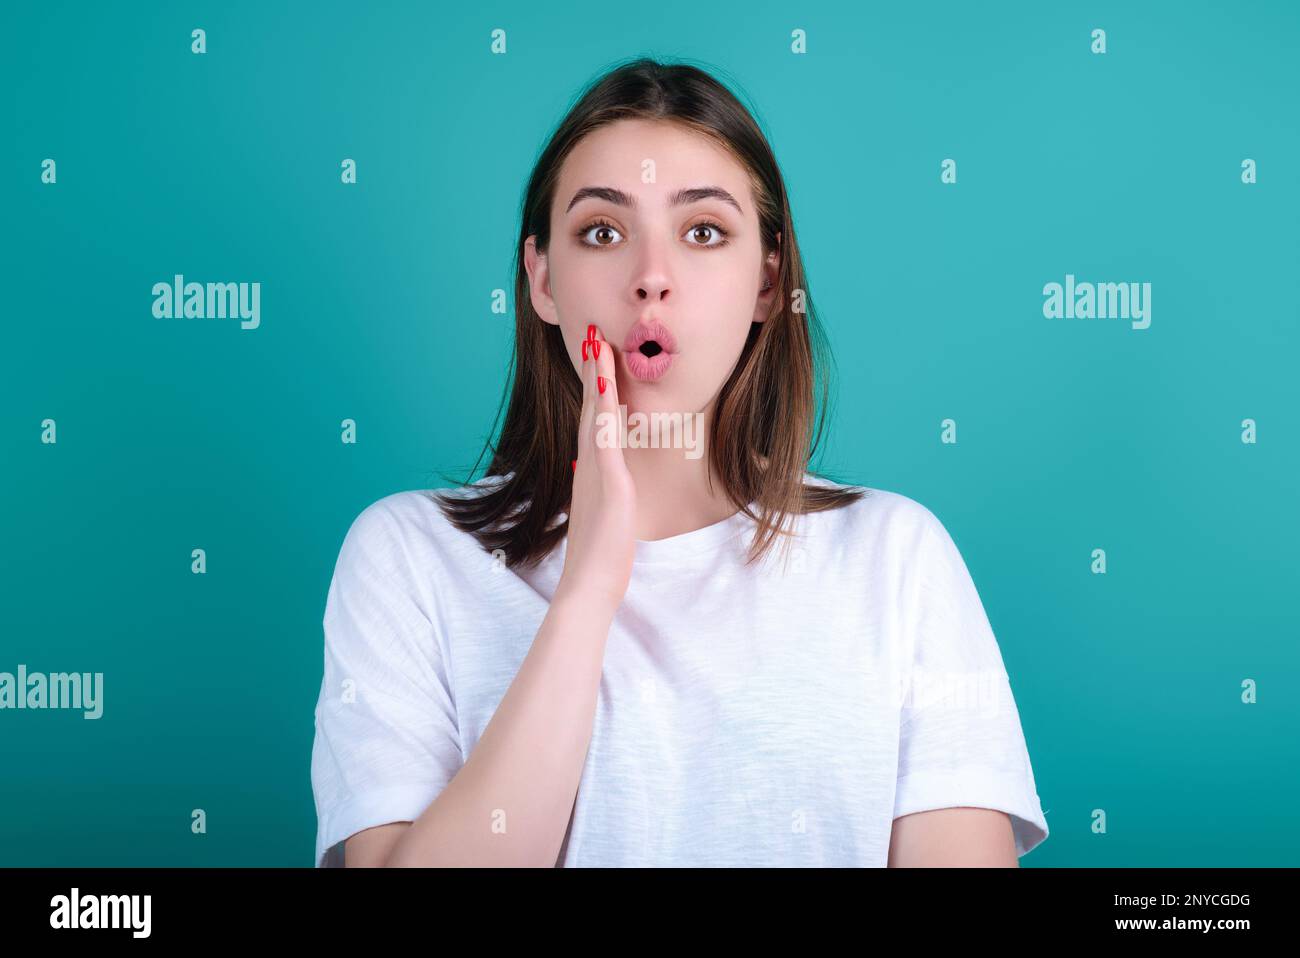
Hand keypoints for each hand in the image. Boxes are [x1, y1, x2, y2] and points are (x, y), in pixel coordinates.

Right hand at [555, 324, 635, 612]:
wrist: (588, 584)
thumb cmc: (600, 556)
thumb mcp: (602, 513)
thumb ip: (598, 490)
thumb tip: (592, 473)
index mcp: (590, 470)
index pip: (593, 420)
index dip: (595, 388)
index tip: (598, 358)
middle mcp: (588, 464)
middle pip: (591, 407)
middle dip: (593, 370)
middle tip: (594, 334)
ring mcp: (595, 470)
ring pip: (595, 413)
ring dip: (597, 377)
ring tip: (598, 343)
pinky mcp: (607, 481)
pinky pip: (605, 436)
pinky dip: (605, 407)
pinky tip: (607, 385)